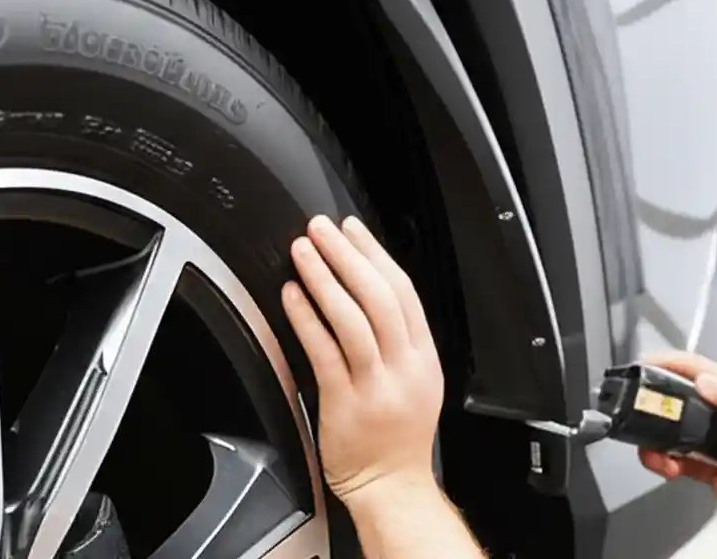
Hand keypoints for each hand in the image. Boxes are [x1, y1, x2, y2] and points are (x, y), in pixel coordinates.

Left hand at [281, 215, 443, 505]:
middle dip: (347, 255)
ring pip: (353, 318)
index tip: (352, 230)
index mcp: (423, 357)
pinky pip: (325, 352)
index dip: (375, 254)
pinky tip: (293, 296)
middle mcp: (404, 367)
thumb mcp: (415, 382)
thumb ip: (398, 342)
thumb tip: (365, 292)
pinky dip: (308, 318)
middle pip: (379, 296)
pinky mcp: (346, 404)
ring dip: (325, 278)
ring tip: (304, 251)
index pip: (403, 291)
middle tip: (321, 229)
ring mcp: (376, 385)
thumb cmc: (396, 438)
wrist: (392, 488)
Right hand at [638, 351, 716, 534]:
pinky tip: (671, 471)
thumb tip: (700, 380)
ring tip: (660, 459)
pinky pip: (678, 463)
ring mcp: (712, 443)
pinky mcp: (709, 470)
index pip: (693, 369)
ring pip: (670, 436)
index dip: (665, 363)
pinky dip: (667, 465)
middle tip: (639, 421)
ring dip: (657, 444)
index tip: (639, 367)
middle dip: (652, 410)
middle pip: (674, 403)